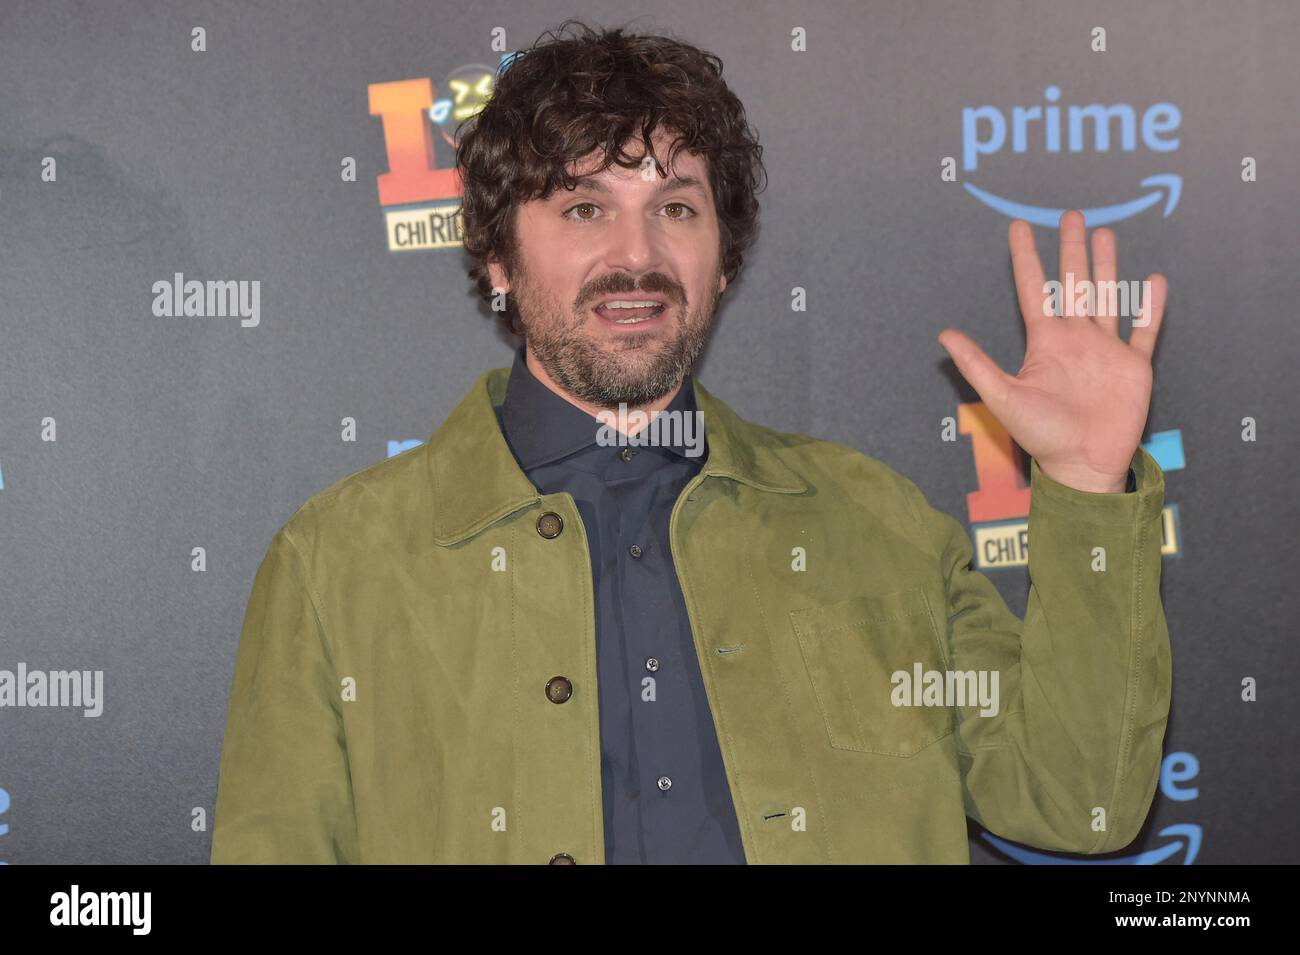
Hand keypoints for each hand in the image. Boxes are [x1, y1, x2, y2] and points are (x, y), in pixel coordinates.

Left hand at [937, 210, 1166, 492]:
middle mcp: (1075, 340)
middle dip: (1072, 249)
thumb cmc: (1040, 436)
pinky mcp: (1133, 366)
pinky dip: (1149, 307)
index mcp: (1046, 343)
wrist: (1082, 465)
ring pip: (1107, 297)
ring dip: (1107, 266)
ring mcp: (1105, 351)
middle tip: (1071, 214)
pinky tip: (1152, 280)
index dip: (1027, 259)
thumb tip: (943, 333)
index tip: (1018, 227)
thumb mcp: (1003, 397)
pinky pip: (1143, 330)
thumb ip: (977, 364)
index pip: (1035, 290)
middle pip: (1074, 283)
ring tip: (1106, 233)